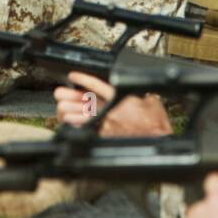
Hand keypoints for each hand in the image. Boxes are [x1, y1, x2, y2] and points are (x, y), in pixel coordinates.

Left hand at [54, 72, 170, 135]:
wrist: (157, 140)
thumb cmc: (156, 123)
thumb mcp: (149, 99)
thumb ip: (136, 93)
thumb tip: (132, 89)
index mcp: (120, 98)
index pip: (96, 85)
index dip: (83, 79)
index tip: (74, 76)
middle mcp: (109, 110)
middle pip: (83, 100)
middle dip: (70, 95)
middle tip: (61, 92)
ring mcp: (105, 125)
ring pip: (81, 116)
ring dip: (70, 110)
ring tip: (62, 106)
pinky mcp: (105, 137)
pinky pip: (86, 130)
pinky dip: (77, 125)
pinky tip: (71, 122)